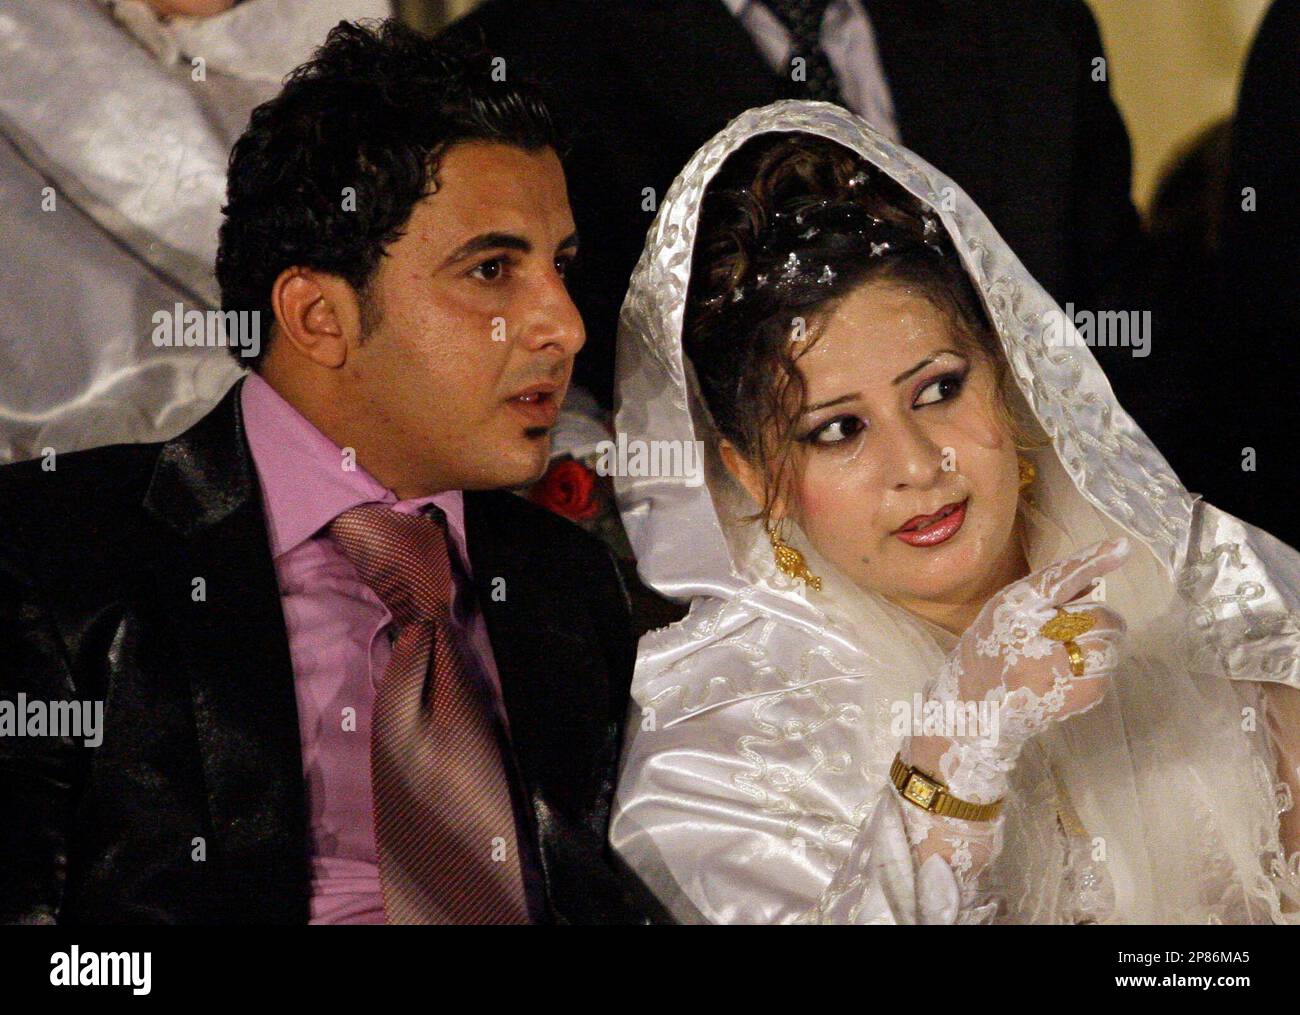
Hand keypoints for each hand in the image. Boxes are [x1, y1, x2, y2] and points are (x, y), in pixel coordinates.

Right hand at [906, 537, 1131, 805]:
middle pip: (1100, 614)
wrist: (974, 712)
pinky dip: (1095, 668)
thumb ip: (1048, 594)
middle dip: (1094, 620)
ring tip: (1066, 656)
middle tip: (1065, 634)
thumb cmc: (988, 653)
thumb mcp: (1006, 612)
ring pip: (1110, 641)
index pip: (1061, 577)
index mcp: (1016, 606)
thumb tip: (1097, 581)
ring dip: (1099, 644)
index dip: (1093, 560)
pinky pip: (1108, 668)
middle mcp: (1040, 632)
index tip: (1123, 546)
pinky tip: (1064, 676)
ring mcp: (1065, 665)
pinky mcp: (1084, 692)